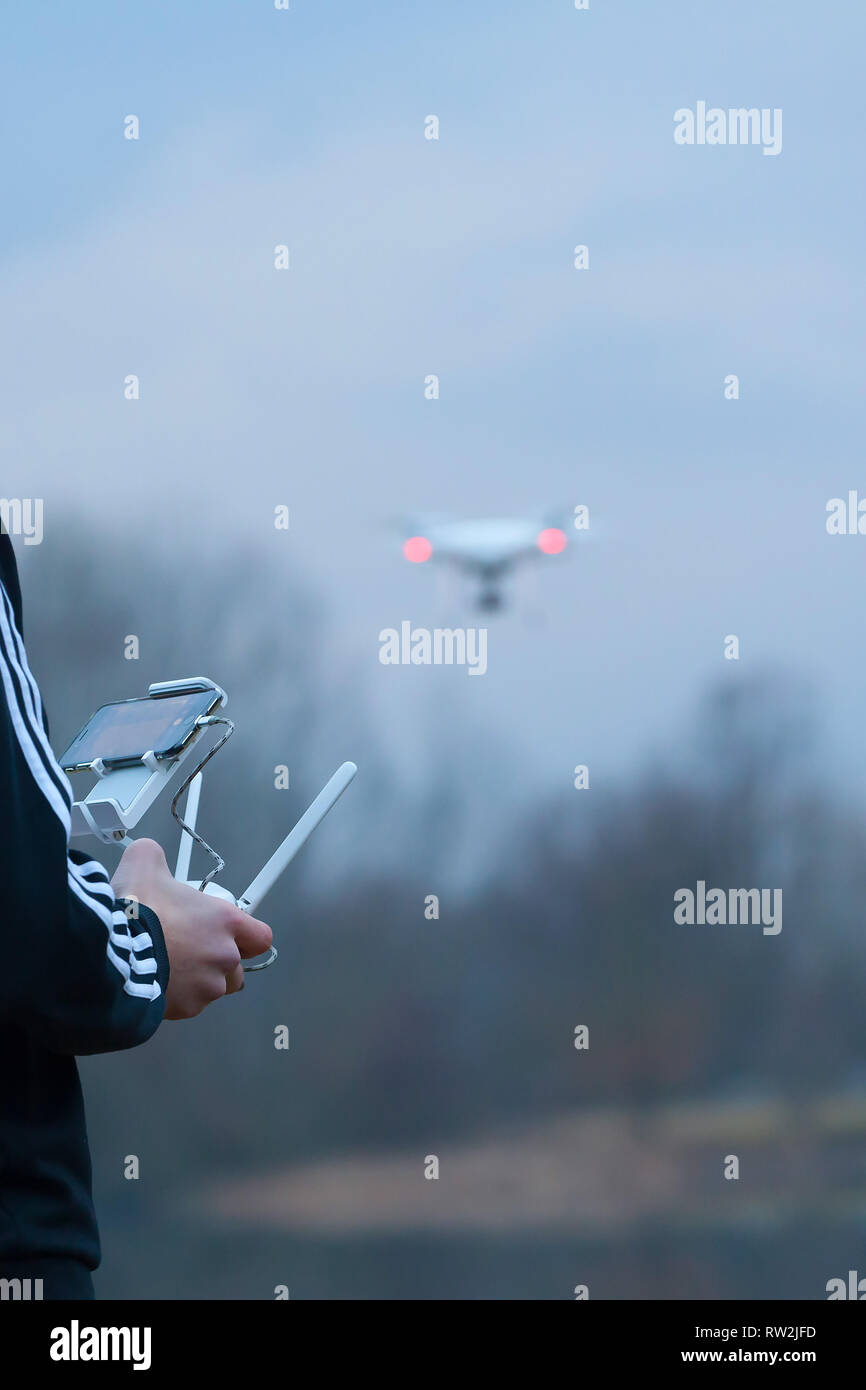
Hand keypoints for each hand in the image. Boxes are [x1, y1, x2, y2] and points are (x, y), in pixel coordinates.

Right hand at [111, 838, 272, 1019]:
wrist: (111, 952)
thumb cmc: (136, 910)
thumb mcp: (144, 864)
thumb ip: (154, 856)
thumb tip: (148, 853)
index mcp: (226, 921)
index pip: (261, 937)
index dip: (247, 937)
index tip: (230, 935)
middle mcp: (224, 955)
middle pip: (237, 967)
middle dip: (217, 962)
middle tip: (190, 950)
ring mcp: (207, 986)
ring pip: (213, 989)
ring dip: (199, 981)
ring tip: (171, 967)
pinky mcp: (187, 1008)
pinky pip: (190, 1005)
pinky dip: (178, 997)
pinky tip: (158, 981)